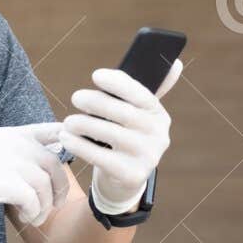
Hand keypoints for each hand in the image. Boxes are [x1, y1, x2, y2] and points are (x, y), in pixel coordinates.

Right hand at [0, 122, 69, 230]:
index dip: (70, 142)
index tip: (74, 159)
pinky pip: (32, 199)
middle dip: (59, 188)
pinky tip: (24, 217)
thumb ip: (14, 155)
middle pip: (53, 162)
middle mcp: (7, 142)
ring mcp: (1, 160)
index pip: (51, 130)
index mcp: (6, 134)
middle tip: (52, 206)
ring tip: (33, 217)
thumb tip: (46, 167)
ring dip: (44, 206)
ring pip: (44, 184)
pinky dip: (33, 212)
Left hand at [59, 60, 181, 213]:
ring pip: (110, 134)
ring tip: (68, 122)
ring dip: (84, 124)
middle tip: (76, 97)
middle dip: (96, 102)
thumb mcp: (137, 115)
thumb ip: (143, 91)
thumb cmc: (125, 136)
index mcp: (158, 115)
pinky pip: (101, 157)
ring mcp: (147, 157)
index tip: (96, 75)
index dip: (119, 83)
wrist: (124, 178)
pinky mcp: (132, 175)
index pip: (141, 94)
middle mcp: (158, 135)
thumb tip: (175, 63)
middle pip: (124, 113)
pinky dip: (80, 146)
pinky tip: (67, 138)